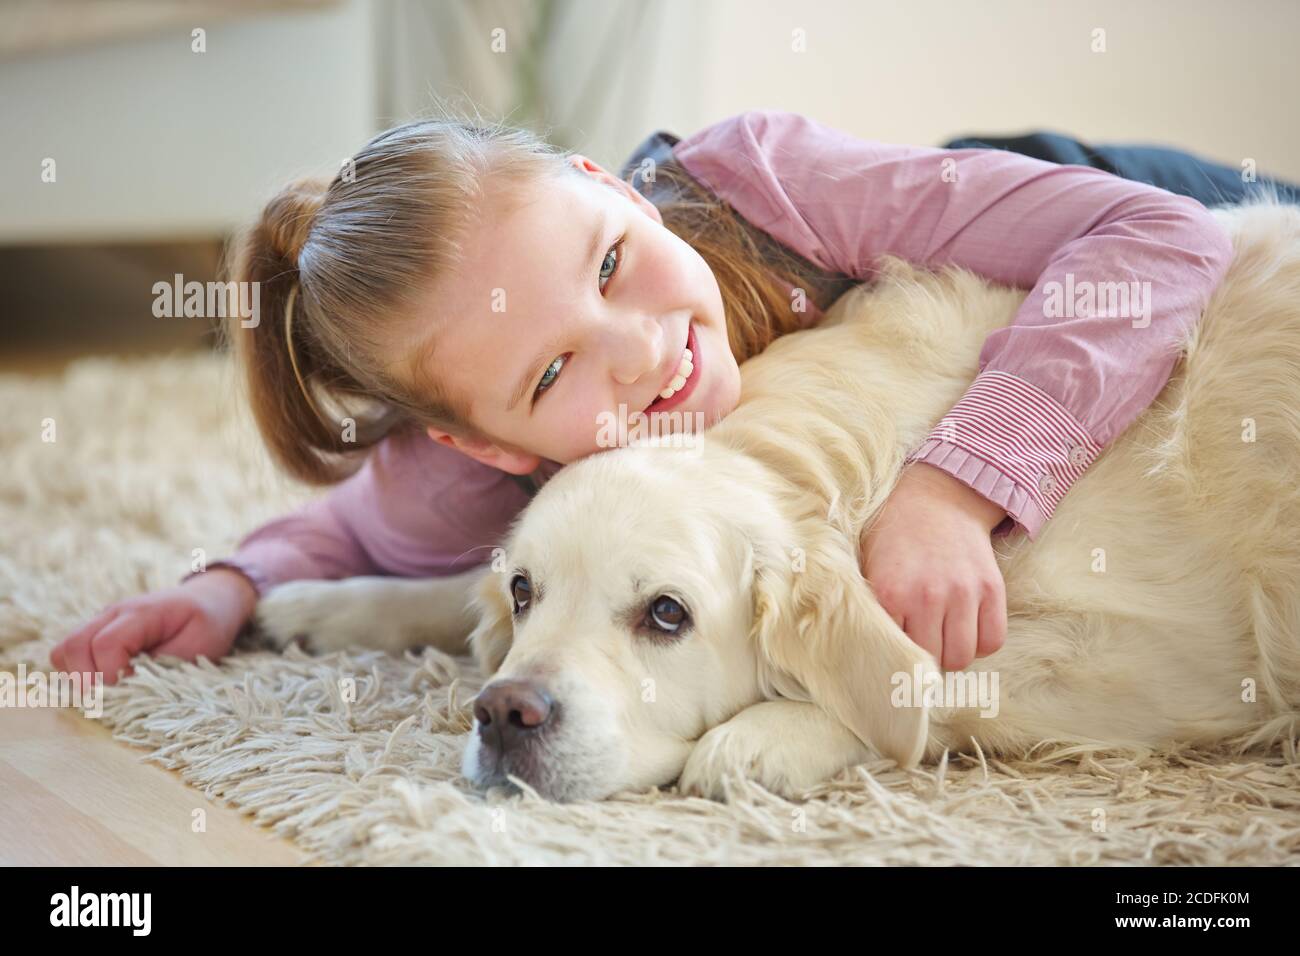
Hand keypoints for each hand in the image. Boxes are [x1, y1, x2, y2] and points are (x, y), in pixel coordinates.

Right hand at [50, 569, 258, 684]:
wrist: (210, 599)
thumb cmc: (208, 624)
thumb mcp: (199, 648)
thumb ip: (163, 668)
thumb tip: (128, 690)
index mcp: (142, 613)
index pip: (106, 644)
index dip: (111, 675)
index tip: (129, 691)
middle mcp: (114, 614)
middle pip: (74, 646)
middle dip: (86, 680)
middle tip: (111, 699)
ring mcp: (102, 621)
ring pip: (64, 649)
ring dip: (77, 676)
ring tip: (107, 691)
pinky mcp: (99, 632)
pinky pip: (71, 652)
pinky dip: (79, 671)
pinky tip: (106, 681)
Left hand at [860, 462, 1007, 669]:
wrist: (935, 499)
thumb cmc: (895, 538)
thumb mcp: (869, 568)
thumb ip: (871, 609)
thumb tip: (870, 652)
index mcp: (890, 593)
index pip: (895, 653)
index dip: (895, 655)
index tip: (895, 651)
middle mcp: (927, 596)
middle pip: (932, 661)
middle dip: (925, 658)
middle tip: (921, 642)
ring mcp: (963, 592)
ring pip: (963, 657)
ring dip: (952, 653)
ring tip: (943, 636)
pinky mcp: (991, 588)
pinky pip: (993, 640)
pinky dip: (981, 643)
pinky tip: (967, 629)